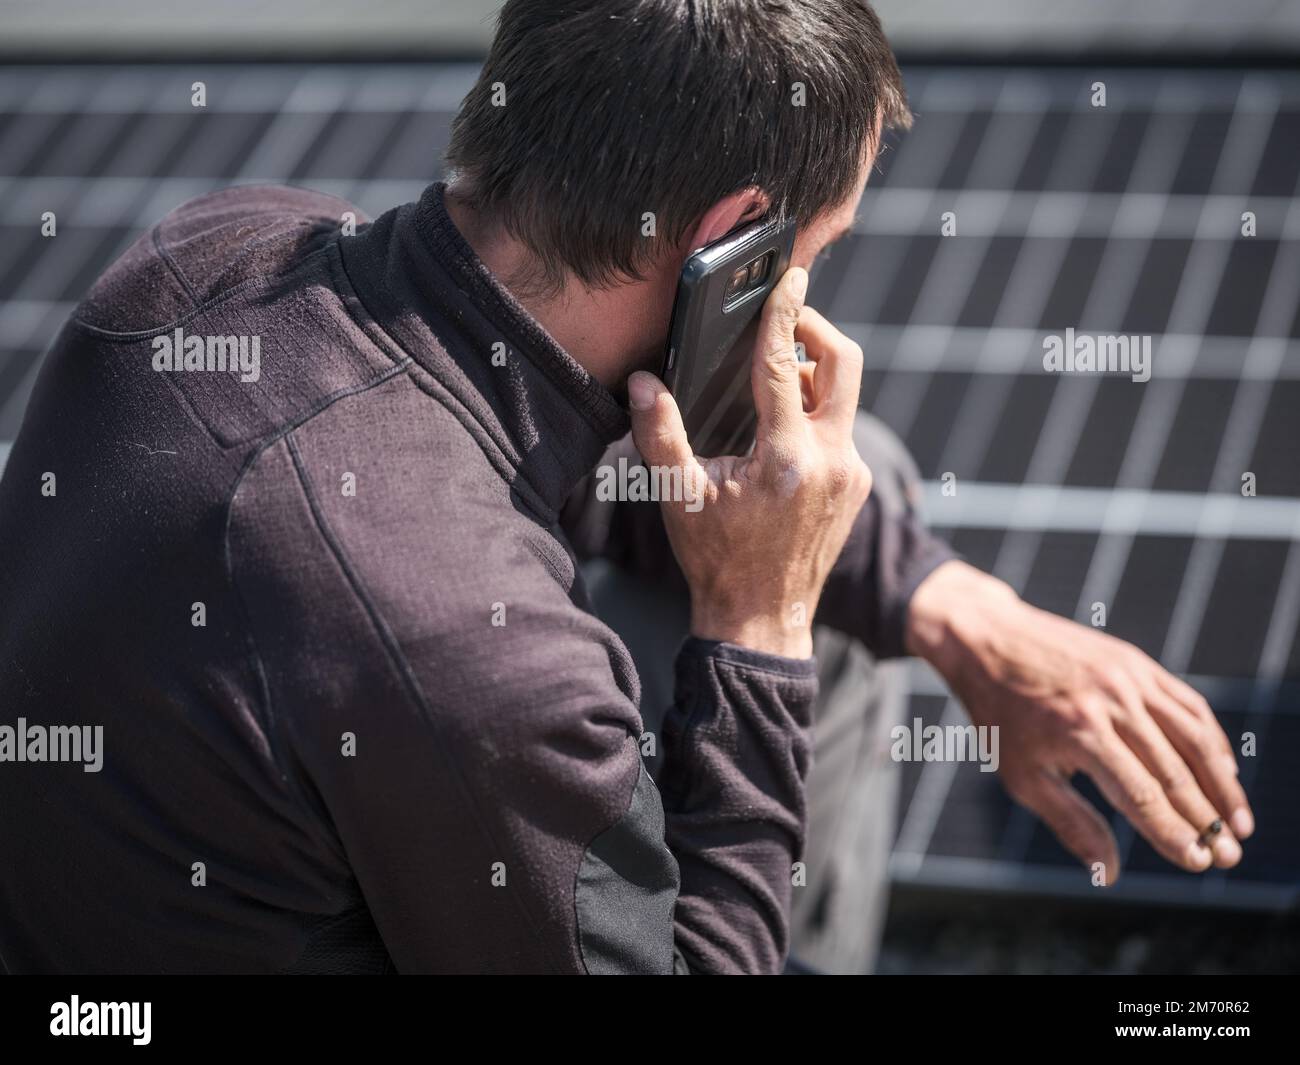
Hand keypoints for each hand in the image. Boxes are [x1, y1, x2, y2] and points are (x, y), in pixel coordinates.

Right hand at [626, 267, 871, 658]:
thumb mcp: (679, 496)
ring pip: (843, 396)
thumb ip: (659, 433)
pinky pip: (841, 427)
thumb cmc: (718, 560)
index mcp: (786, 457)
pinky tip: (778, 428)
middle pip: (844, 362)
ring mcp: (851, 473)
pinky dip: (815, 412)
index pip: (784, 362)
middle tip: (784, 319)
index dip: (783, 311)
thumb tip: (642, 382)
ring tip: (768, 381)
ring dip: (811, 375)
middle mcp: (831, 459)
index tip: (788, 275)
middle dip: (816, 328)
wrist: (762, 620)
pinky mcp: (856, 485)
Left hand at [907, 560, 1253, 882]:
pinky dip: (1212, 742)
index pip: (1141, 795)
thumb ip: (1070, 822)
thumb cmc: (1002, 716)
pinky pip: (1189, 706)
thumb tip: (1110, 873)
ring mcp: (1130, 678)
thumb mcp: (1021, 774)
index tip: (1199, 862)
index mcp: (1080, 733)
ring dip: (1223, 784)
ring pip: (1193, 737)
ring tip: (1239, 824)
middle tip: (1229, 857)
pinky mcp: (1139, 663)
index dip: (1173, 833)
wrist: (989, 640)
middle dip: (1206, 820)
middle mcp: (1113, 703)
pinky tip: (1224, 773)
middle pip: (1174, 771)